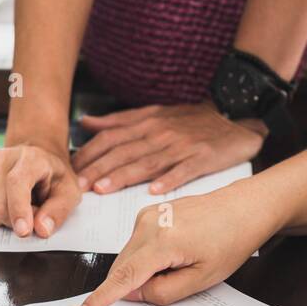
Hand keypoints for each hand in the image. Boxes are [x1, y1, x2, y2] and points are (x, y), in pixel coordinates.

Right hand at [0, 142, 80, 237]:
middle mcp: (3, 157)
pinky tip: (2, 202)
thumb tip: (41, 229)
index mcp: (30, 158)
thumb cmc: (53, 177)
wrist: (36, 159)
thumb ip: (58, 212)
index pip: (17, 183)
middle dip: (16, 222)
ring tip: (18, 205)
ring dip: (5, 219)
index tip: (23, 231)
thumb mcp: (69, 193)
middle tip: (32, 213)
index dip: (18, 210)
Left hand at [71, 101, 265, 194]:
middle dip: (98, 168)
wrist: (235, 114)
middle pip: (124, 151)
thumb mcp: (155, 113)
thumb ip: (120, 120)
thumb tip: (86, 123)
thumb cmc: (193, 120)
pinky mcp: (203, 157)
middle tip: (78, 185)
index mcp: (147, 123)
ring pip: (147, 162)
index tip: (71, 169)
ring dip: (123, 176)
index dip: (89, 153)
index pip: (111, 137)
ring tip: (104, 189)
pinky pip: (183, 170)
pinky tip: (154, 191)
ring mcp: (182, 146)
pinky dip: (168, 180)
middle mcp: (161, 133)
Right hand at [71, 182, 275, 305]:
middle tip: (172, 283)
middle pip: (123, 267)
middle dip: (134, 286)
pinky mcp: (150, 212)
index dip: (101, 299)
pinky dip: (147, 258)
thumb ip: (163, 292)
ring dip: (143, 271)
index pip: (123, 277)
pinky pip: (137, 245)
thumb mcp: (201, 279)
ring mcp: (146, 215)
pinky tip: (175, 254)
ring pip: (129, 257)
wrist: (243, 208)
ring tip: (182, 263)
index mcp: (162, 242)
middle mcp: (148, 224)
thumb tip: (133, 294)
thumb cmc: (230, 241)